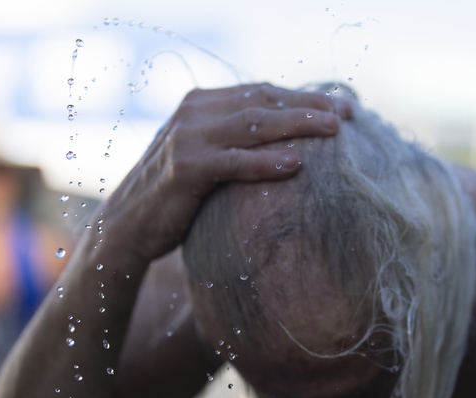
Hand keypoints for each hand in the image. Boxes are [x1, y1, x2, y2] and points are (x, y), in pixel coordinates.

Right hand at [103, 83, 351, 265]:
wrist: (129, 225)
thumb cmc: (178, 195)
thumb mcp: (208, 157)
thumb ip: (237, 141)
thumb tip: (290, 142)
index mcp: (203, 104)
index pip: (263, 93)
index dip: (304, 98)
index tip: (341, 108)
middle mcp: (194, 113)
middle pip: (263, 102)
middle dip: (309, 107)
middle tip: (346, 116)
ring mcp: (187, 139)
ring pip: (253, 125)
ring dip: (297, 125)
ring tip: (332, 132)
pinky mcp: (184, 169)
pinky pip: (233, 162)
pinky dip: (265, 162)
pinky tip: (295, 164)